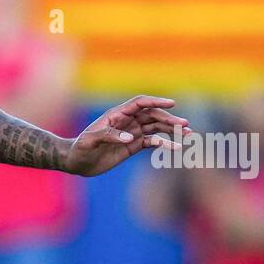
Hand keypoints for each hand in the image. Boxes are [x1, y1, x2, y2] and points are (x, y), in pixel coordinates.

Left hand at [64, 95, 190, 176]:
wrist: (76, 162)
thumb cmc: (80, 148)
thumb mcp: (90, 141)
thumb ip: (109, 137)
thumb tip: (130, 138)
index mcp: (117, 115)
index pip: (140, 103)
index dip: (156, 101)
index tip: (172, 103)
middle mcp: (127, 121)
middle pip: (152, 115)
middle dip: (169, 119)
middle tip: (184, 125)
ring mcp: (131, 133)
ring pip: (156, 128)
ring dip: (171, 130)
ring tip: (188, 134)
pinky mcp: (133, 146)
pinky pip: (152, 142)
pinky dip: (164, 144)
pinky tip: (175, 147)